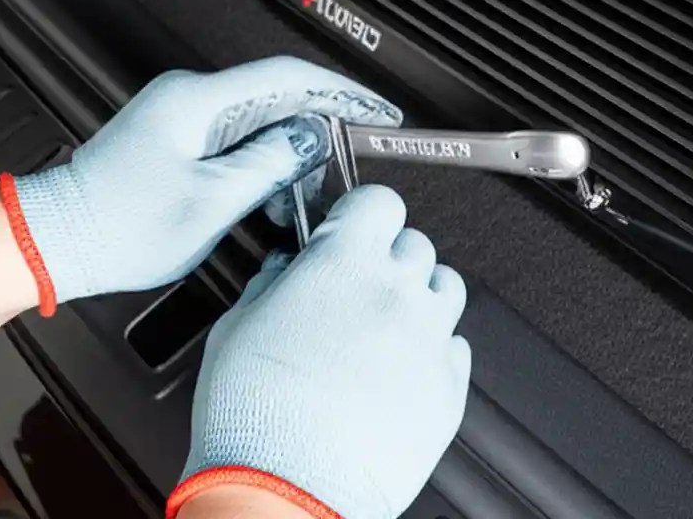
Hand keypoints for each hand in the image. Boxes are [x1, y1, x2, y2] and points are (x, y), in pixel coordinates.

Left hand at [6, 57, 400, 312]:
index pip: (289, 76)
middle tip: (345, 162)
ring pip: (258, 121)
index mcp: (197, 101)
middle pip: (276, 96)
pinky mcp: (175, 139)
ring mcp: (180, 117)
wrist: (57, 239)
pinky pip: (234, 139)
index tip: (376, 109)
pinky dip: (261, 163)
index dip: (341, 91)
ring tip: (299, 195)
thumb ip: (271, 163)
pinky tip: (270, 194)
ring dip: (287, 153)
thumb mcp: (212, 201)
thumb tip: (310, 139)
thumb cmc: (117, 224)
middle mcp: (188, 98)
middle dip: (318, 128)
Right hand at [171, 186, 470, 518]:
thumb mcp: (237, 327)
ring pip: (446, 288)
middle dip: (386, 258)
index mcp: (345, 264)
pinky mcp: (450, 386)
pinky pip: (455, 346)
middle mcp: (398, 292)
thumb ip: (271, 281)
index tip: (349, 231)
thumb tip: (287, 264)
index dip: (362, 215)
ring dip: (418, 297)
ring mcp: (430, 338)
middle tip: (356, 289)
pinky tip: (396, 370)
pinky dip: (432, 349)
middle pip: (414, 243)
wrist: (288, 489)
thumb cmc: (256, 415)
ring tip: (383, 328)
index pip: (379, 201)